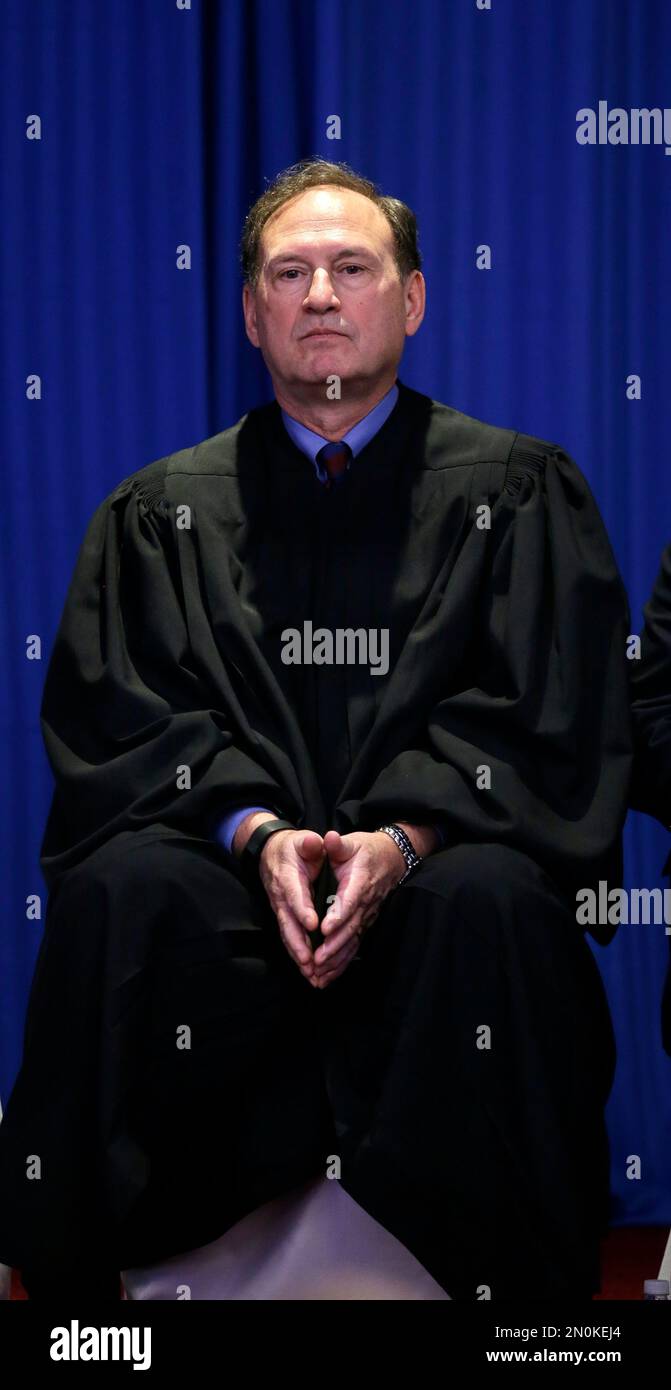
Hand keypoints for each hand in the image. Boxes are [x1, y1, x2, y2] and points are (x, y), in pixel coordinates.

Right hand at [235, 814, 324, 981]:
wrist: (272, 853)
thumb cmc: (292, 847)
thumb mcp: (302, 841)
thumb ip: (309, 843)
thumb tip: (314, 840)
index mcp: (288, 877)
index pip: (294, 894)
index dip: (302, 909)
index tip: (313, 924)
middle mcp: (281, 897)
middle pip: (287, 922)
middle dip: (297, 942)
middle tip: (308, 960)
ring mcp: (280, 909)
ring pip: (287, 934)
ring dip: (297, 954)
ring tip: (309, 972)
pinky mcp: (284, 917)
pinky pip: (289, 937)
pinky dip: (297, 954)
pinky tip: (307, 970)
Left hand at [307, 829, 399, 987]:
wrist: (391, 859)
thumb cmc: (366, 850)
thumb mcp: (351, 842)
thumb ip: (338, 845)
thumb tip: (329, 838)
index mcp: (359, 882)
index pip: (349, 901)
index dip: (338, 916)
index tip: (324, 929)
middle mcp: (365, 903)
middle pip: (350, 928)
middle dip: (334, 946)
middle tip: (316, 960)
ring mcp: (367, 916)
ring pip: (352, 941)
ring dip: (336, 959)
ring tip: (319, 974)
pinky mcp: (365, 923)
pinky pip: (354, 946)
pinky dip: (342, 962)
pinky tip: (328, 976)